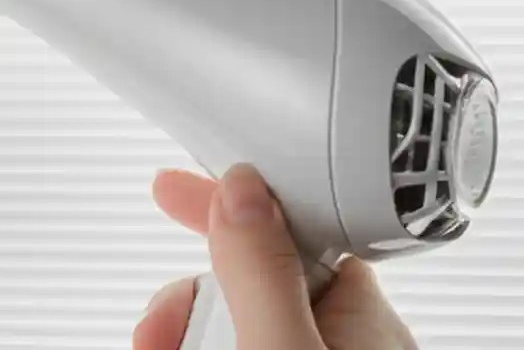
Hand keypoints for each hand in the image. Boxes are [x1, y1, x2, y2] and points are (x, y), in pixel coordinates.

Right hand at [133, 164, 418, 349]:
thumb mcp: (280, 347)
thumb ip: (261, 272)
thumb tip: (240, 189)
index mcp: (364, 317)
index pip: (289, 229)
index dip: (227, 207)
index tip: (171, 190)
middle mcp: (343, 340)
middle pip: (246, 279)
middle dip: (193, 294)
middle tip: (159, 324)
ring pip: (230, 322)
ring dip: (185, 330)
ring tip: (162, 348)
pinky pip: (234, 345)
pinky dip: (191, 345)